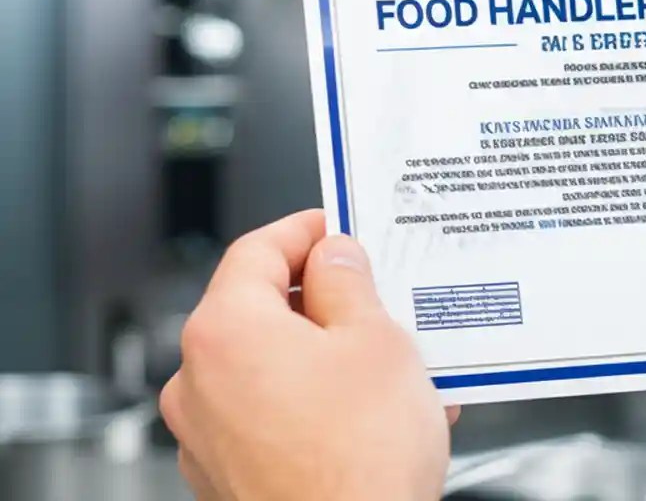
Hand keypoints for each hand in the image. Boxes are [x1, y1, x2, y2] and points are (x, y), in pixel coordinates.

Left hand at [160, 211, 457, 500]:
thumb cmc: (361, 459)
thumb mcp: (377, 341)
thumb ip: (347, 284)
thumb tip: (333, 257)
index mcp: (225, 330)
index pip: (256, 250)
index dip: (304, 230)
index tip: (334, 226)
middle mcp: (197, 380)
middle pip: (260, 310)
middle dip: (323, 301)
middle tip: (378, 297)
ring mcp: (206, 434)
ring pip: (270, 367)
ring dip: (326, 356)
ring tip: (393, 366)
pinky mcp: (227, 474)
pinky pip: (271, 414)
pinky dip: (314, 402)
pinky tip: (371, 412)